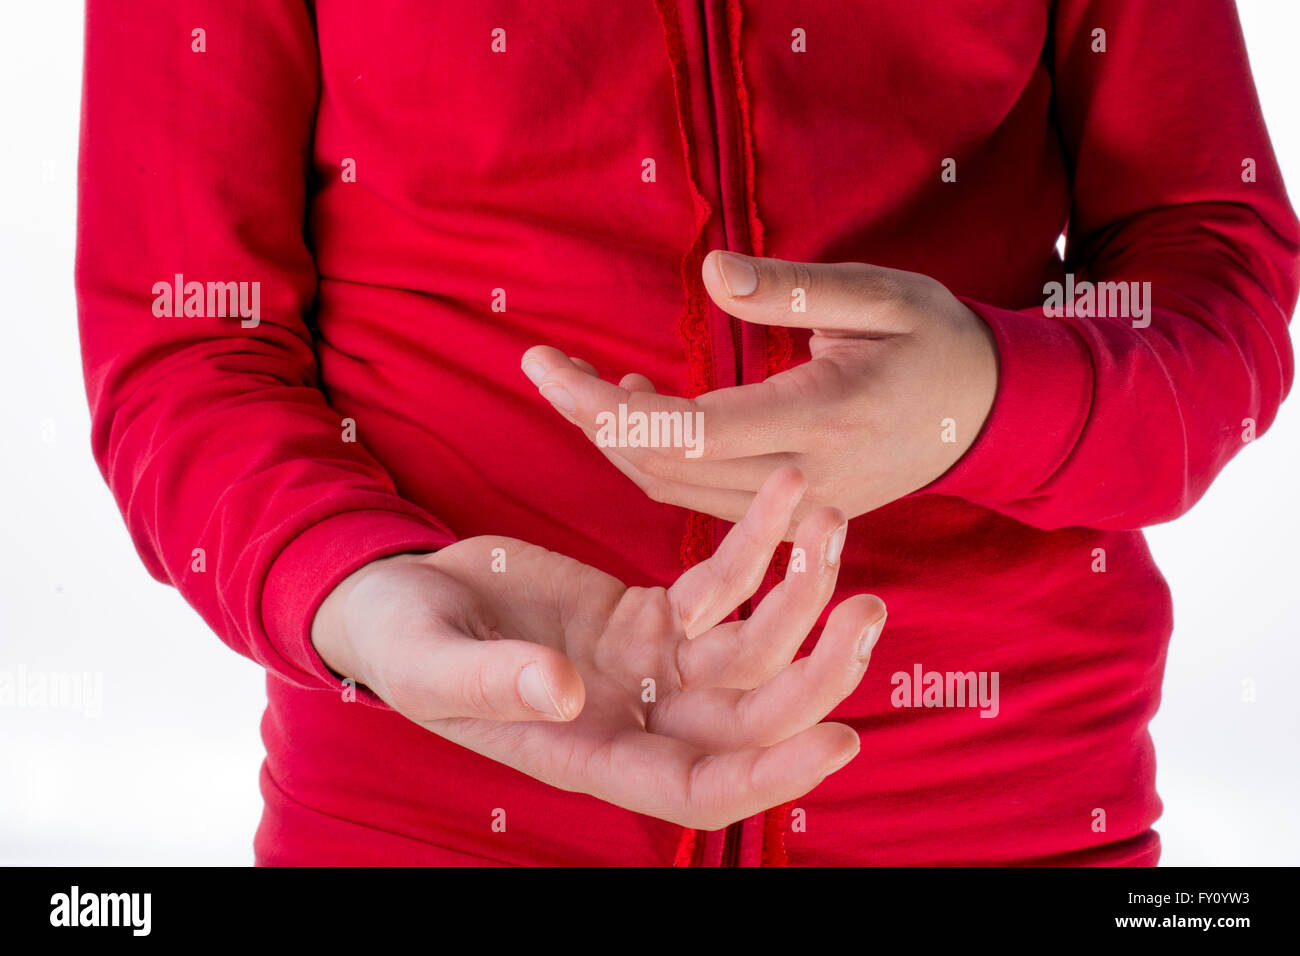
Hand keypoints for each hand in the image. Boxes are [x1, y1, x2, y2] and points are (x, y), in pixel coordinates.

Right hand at [311, 468, 886, 829]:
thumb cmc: (400, 644)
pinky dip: (756, 548)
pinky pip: (722, 587)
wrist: (398, 593)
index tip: (839, 738)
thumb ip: (495, 681)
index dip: (771, 777)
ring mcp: (651, 664)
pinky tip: (785, 500)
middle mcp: (639, 718)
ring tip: (832, 527)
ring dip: (801, 596)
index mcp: (592, 754)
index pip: (701, 790)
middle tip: (868, 609)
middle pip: (752, 719)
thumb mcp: (431, 661)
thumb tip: (568, 692)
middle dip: (817, 675)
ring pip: (753, 648)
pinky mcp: (652, 611)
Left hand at [521, 251, 997, 526]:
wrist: (994, 418)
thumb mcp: (883, 295)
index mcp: (823, 418)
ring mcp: (797, 510)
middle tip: (542, 367)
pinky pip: (701, 499)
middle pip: (664, 466)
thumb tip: (708, 276)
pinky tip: (641, 408)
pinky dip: (655, 458)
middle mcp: (804, 480)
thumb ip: (794, 290)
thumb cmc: (939, 341)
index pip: (688, 430)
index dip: (604, 405)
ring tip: (583, 382)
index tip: (544, 365)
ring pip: (675, 491)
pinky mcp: (792, 518)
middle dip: (589, 419)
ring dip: (617, 441)